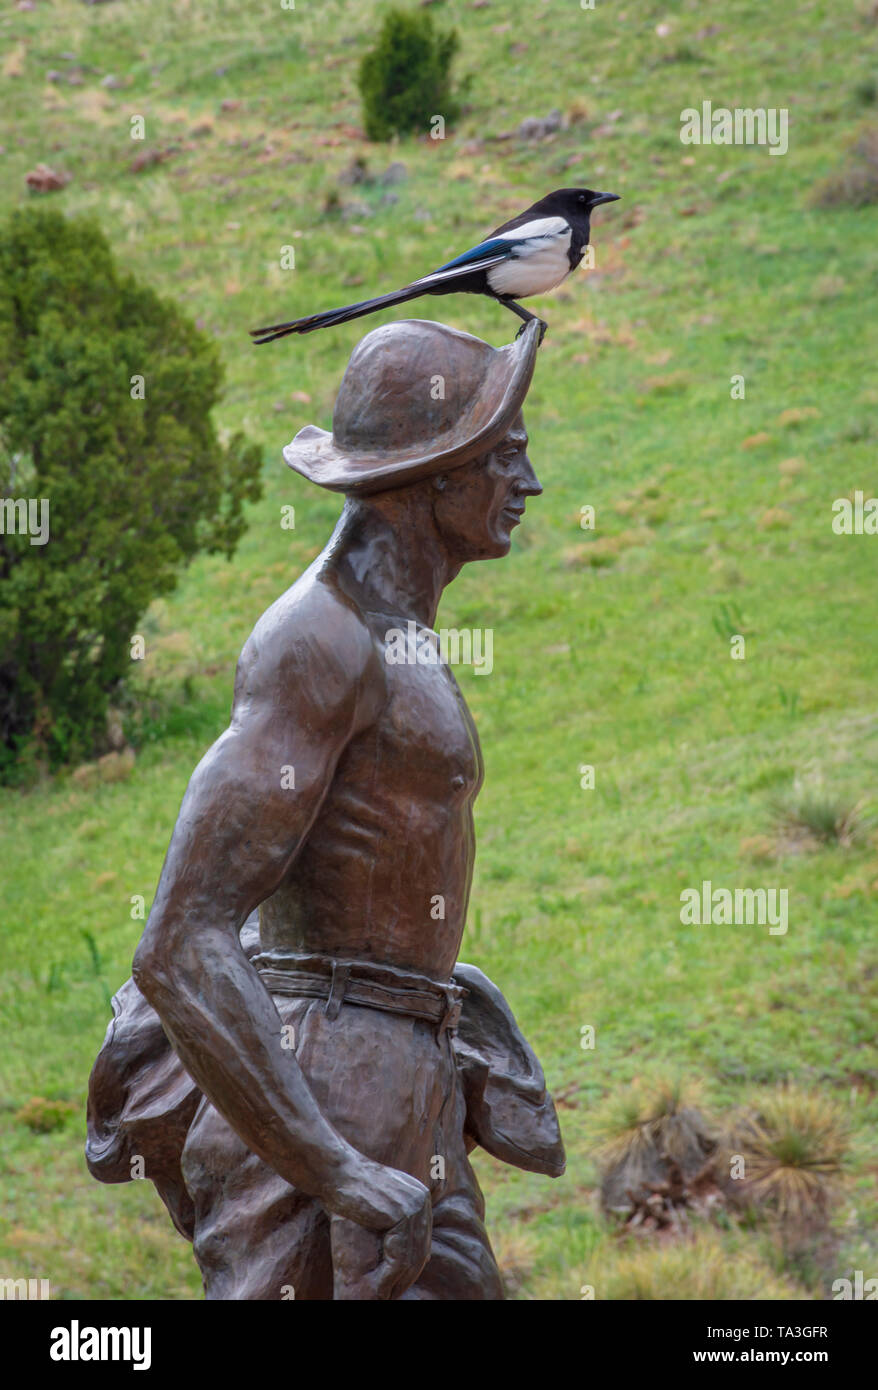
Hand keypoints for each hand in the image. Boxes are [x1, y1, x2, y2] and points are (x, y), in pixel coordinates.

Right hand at [326, 1154, 431, 1299]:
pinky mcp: (403, 1215)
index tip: (399, 1281)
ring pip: (412, 1255)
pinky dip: (390, 1274)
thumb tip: (424, 1257)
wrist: (338, 1173)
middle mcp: (422, 1198)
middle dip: (408, 1274)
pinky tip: (381, 1286)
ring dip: (400, 1280)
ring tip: (387, 1295)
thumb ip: (401, 1223)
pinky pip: (400, 1255)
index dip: (412, 1263)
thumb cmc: (352, 1190)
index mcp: (420, 1195)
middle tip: (393, 1292)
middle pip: (420, 1247)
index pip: (421, 1238)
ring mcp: (415, 1205)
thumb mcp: (383, 1204)